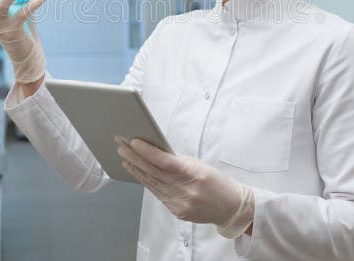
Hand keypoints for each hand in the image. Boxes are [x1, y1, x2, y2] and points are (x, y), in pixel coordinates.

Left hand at [116, 137, 253, 237]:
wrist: (231, 207)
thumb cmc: (217, 182)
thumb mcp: (201, 166)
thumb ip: (178, 161)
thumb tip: (155, 152)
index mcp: (195, 175)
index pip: (165, 162)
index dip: (147, 152)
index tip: (133, 141)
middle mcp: (186, 191)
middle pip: (155, 172)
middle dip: (135, 157)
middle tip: (121, 145)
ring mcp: (180, 204)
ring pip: (152, 184)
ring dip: (136, 169)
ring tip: (124, 156)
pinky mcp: (177, 211)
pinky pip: (157, 193)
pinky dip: (146, 181)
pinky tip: (137, 172)